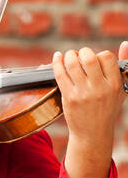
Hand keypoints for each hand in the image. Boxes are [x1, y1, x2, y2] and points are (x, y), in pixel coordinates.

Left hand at [54, 41, 127, 177]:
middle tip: (80, 55)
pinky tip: (57, 58)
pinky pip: (60, 75)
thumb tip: (125, 43)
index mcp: (114, 85)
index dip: (99, 54)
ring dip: (69, 55)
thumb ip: (123, 68)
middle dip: (83, 52)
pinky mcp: (69, 98)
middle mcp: (99, 89)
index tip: (95, 60)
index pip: (107, 57)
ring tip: (69, 56)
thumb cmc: (107, 109)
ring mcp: (83, 94)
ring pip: (73, 64)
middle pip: (89, 58)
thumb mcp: (121, 90)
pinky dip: (57, 63)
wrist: (92, 134)